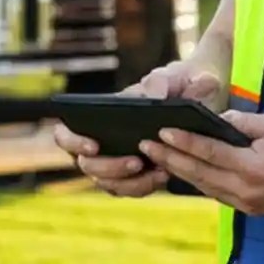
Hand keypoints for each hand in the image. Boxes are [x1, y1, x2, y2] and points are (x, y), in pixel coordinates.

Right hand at [52, 61, 225, 197]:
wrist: (199, 92)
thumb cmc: (177, 81)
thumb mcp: (171, 75)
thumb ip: (160, 81)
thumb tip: (152, 98)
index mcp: (97, 116)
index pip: (64, 134)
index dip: (72, 142)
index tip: (93, 145)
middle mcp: (100, 141)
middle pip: (87, 165)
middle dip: (109, 168)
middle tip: (136, 161)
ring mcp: (116, 159)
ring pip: (108, 183)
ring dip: (130, 183)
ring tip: (159, 172)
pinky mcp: (135, 174)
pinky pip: (130, 188)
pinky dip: (145, 186)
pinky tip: (165, 175)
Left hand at [140, 110, 263, 215]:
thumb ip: (243, 122)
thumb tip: (217, 120)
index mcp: (251, 167)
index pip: (207, 152)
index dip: (182, 141)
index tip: (160, 130)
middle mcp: (245, 190)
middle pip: (198, 173)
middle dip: (169, 158)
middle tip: (145, 145)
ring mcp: (247, 203)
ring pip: (204, 187)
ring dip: (180, 172)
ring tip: (158, 158)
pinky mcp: (251, 209)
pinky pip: (217, 195)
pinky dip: (200, 182)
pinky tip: (187, 172)